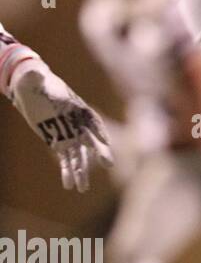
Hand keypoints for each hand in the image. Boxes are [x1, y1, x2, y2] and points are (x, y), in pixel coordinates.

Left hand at [10, 63, 113, 191]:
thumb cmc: (33, 82)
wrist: (30, 90)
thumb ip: (34, 77)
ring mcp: (69, 134)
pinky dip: (67, 172)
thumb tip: (32, 73)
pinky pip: (65, 159)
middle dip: (99, 152)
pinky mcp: (58, 142)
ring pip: (78, 155)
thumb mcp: (32, 79)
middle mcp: (77, 124)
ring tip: (82, 189)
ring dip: (81, 171)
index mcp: (77, 108)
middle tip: (109, 163)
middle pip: (91, 140)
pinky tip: (68, 185)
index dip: (99, 132)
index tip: (105, 142)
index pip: (93, 121)